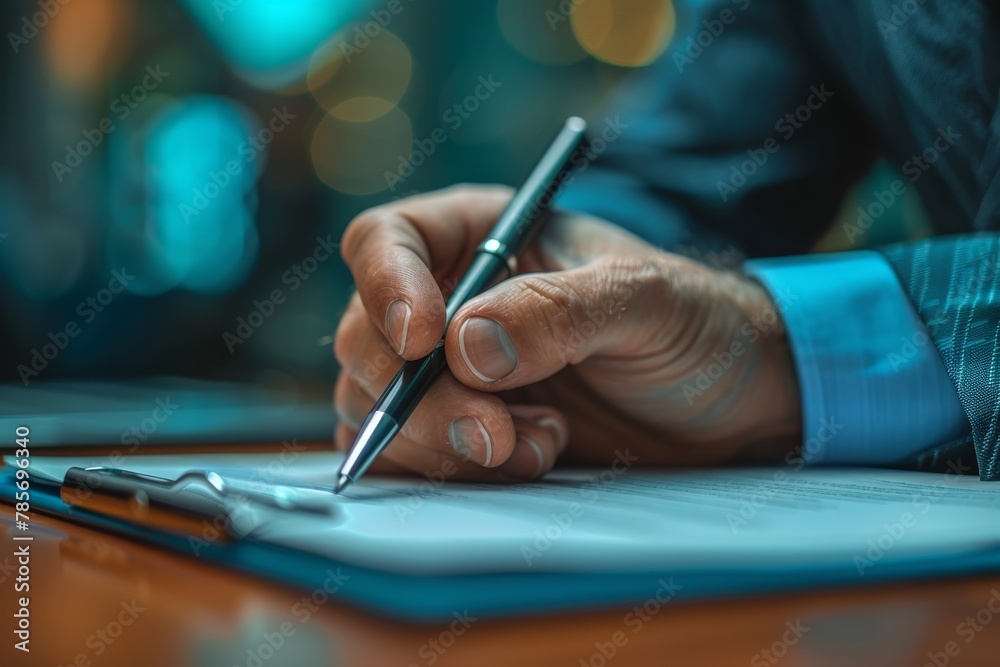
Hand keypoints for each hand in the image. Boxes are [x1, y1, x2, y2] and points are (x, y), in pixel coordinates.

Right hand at [333, 185, 801, 480]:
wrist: (728, 403)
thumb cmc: (693, 323)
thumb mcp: (645, 298)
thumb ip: (560, 310)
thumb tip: (465, 346)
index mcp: (483, 236)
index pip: (386, 240)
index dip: (385, 286)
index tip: (423, 340)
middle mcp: (450, 301)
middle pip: (367, 337)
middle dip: (420, 394)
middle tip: (492, 432)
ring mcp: (449, 373)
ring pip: (378, 404)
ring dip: (442, 440)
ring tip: (539, 445)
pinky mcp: (460, 433)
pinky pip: (410, 455)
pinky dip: (449, 470)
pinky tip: (530, 463)